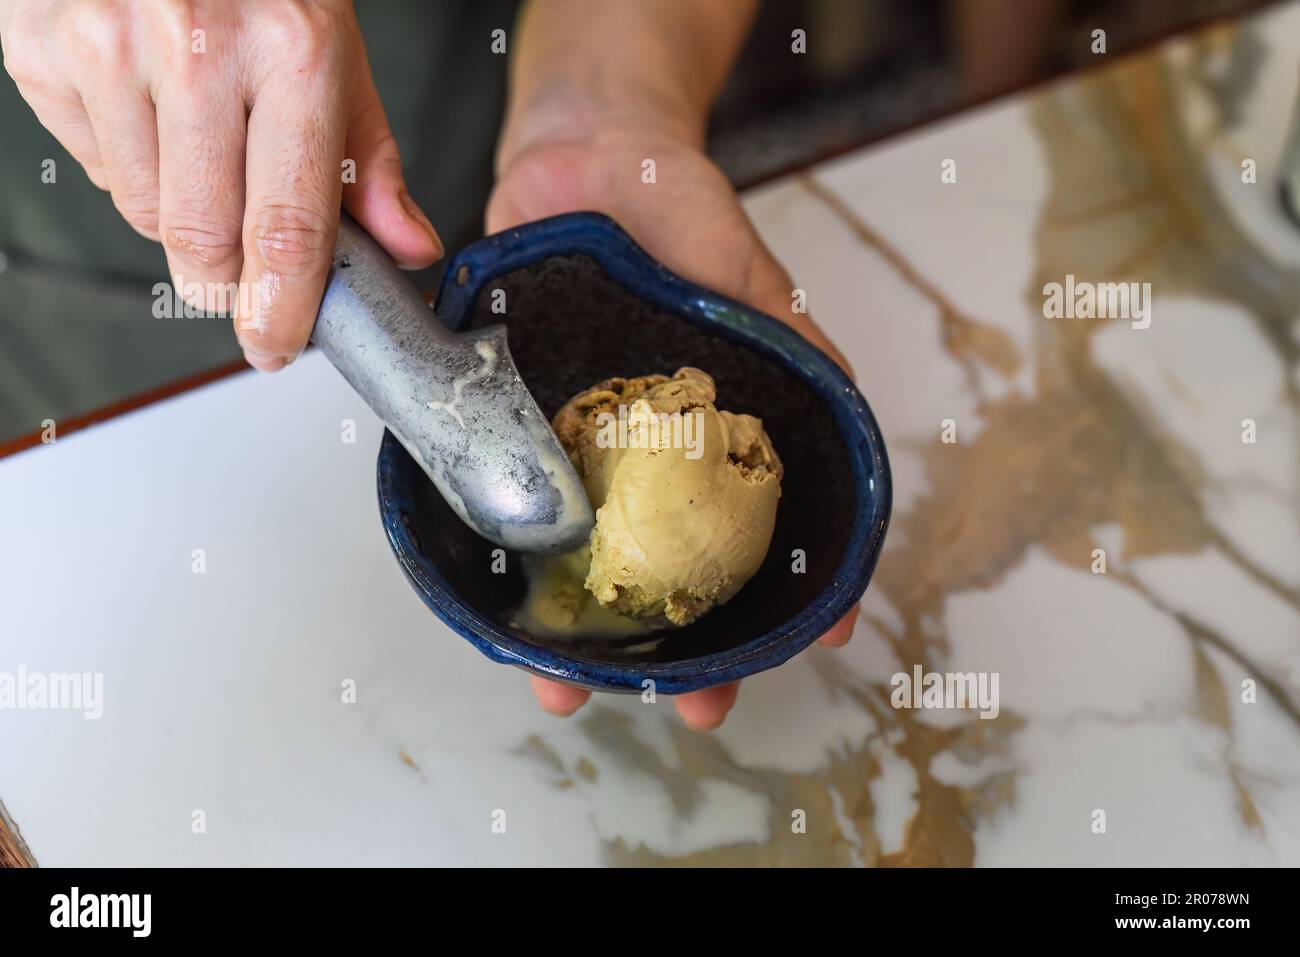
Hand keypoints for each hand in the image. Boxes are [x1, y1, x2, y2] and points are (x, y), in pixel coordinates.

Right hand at [0, 0, 441, 367]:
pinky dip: (125, 161)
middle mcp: (195, 49)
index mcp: (291, 52)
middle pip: (203, 242)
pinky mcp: (41, 51)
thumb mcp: (336, 49)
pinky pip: (91, 165)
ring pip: (142, 214)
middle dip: (227, 275)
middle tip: (243, 256)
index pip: (287, 227)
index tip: (275, 346)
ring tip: (199, 141)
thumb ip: (370, 159)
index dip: (281, 309)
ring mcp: (106, 47)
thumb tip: (408, 246)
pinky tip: (147, 105)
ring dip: (178, 212)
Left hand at [488, 118, 857, 730]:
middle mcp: (644, 459)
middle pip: (664, 576)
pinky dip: (501, 568)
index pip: (755, 536)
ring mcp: (575, 451)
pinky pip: (502, 508)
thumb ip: (794, 347)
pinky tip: (501, 613)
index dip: (785, 595)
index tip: (812, 645)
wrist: (580, 150)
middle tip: (693, 708)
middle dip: (679, 654)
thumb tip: (844, 415)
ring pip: (578, 564)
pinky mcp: (512, 428)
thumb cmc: (677, 208)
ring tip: (572, 690)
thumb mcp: (751, 280)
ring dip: (578, 637)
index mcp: (712, 438)